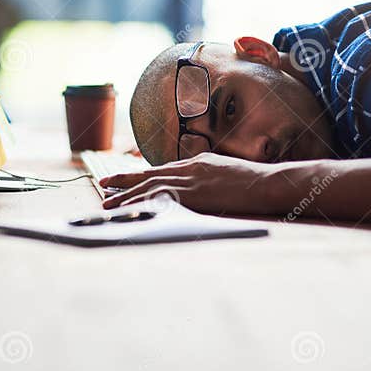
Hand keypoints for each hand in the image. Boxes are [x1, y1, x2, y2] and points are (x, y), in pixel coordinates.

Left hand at [100, 152, 286, 214]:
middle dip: (125, 179)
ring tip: (107, 203)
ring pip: (149, 185)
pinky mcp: (192, 193)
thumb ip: (212, 177)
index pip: (165, 168)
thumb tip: (204, 187)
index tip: (128, 178)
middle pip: (151, 173)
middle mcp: (191, 167)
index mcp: (200, 162)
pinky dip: (141, 203)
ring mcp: (191, 179)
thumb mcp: (230, 173)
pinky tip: (128, 209)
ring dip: (126, 195)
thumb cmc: (256, 182)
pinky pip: (159, 198)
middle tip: (104, 184)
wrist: (267, 183)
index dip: (144, 174)